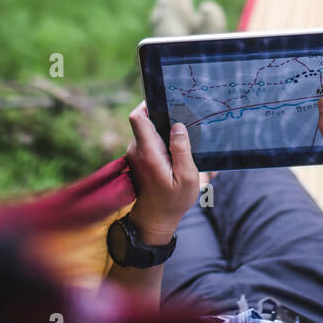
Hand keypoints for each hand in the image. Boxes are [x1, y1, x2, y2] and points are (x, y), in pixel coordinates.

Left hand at [125, 101, 199, 245]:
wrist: (154, 221)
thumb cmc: (173, 201)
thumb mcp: (186, 178)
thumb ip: (182, 150)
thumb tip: (179, 126)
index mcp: (148, 151)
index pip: (138, 117)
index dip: (148, 104)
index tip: (166, 101)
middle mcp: (137, 150)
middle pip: (145, 121)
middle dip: (163, 118)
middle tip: (184, 121)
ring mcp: (136, 154)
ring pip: (148, 131)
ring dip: (164, 132)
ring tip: (183, 140)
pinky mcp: (139, 159)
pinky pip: (149, 141)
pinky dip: (161, 141)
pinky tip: (176, 152)